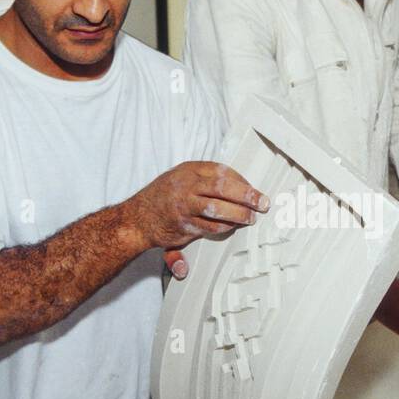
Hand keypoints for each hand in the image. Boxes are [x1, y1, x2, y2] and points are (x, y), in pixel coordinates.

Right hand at [130, 161, 268, 279]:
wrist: (137, 218)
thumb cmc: (165, 196)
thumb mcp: (182, 178)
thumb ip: (207, 179)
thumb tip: (241, 185)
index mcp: (189, 170)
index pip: (222, 171)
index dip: (242, 181)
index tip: (254, 191)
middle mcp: (186, 185)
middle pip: (223, 187)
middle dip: (247, 196)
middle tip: (262, 204)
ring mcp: (183, 205)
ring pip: (217, 208)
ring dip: (238, 214)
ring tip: (250, 218)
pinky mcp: (183, 225)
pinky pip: (209, 227)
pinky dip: (224, 227)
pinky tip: (231, 227)